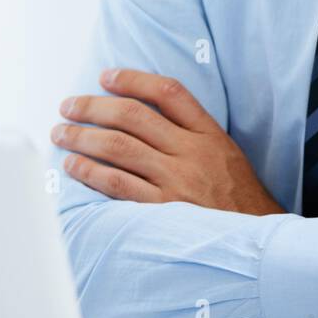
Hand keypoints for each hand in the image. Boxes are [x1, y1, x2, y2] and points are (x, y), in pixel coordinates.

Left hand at [50, 68, 284, 214]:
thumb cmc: (235, 196)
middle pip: (134, 116)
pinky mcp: (162, 211)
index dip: (133, 79)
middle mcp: (192, 153)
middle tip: (68, 105)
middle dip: (93, 107)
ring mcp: (177, 182)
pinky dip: (91, 173)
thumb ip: (191, 131)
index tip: (105, 76)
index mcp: (209, 134)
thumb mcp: (224, 153)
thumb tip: (142, 112)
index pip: (168, 92)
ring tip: (61, 133)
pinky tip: (73, 166)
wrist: (255, 241)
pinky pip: (118, 185)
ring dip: (83, 137)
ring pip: (119, 147)